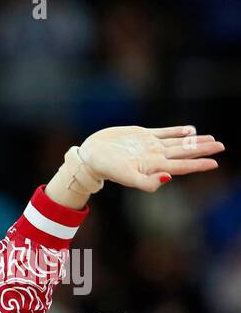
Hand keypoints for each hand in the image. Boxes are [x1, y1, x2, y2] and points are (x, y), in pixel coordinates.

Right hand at [78, 125, 223, 191]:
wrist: (89, 156)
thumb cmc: (105, 169)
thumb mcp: (125, 177)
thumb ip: (146, 182)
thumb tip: (168, 177)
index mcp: (154, 166)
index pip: (182, 165)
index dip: (198, 164)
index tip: (215, 163)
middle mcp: (155, 156)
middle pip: (184, 153)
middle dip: (203, 150)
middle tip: (221, 147)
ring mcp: (150, 145)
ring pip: (178, 143)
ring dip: (194, 142)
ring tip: (211, 139)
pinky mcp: (142, 135)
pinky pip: (165, 132)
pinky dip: (178, 131)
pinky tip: (189, 130)